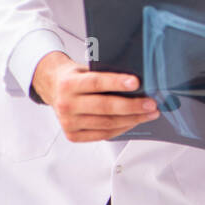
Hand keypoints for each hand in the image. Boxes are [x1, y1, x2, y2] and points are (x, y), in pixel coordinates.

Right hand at [32, 51, 159, 142]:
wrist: (54, 88)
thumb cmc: (76, 78)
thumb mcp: (86, 69)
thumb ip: (105, 74)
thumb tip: (138, 81)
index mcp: (69, 84)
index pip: (96, 83)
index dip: (117, 83)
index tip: (136, 83)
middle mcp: (67, 104)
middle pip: (105, 107)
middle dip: (132, 106)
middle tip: (151, 104)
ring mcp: (69, 122)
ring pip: (107, 123)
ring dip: (132, 119)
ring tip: (149, 114)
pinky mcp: (73, 135)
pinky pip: (103, 134)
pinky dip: (122, 128)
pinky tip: (134, 122)